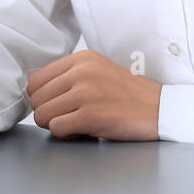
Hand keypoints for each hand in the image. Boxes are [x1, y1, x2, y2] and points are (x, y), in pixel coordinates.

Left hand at [26, 49, 161, 140]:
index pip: (36, 80)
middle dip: (46, 113)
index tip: (54, 105)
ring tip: (75, 123)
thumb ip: (69, 76)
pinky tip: (82, 131)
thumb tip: (35, 92)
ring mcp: (86, 93)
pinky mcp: (91, 115)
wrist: (159, 109)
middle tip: (66, 117)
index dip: (40, 98)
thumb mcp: (97, 71)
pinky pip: (57, 128)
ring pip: (42, 115)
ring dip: (55, 125)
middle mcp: (81, 72)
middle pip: (36, 98)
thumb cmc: (126, 95)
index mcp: (81, 59)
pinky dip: (66, 134)